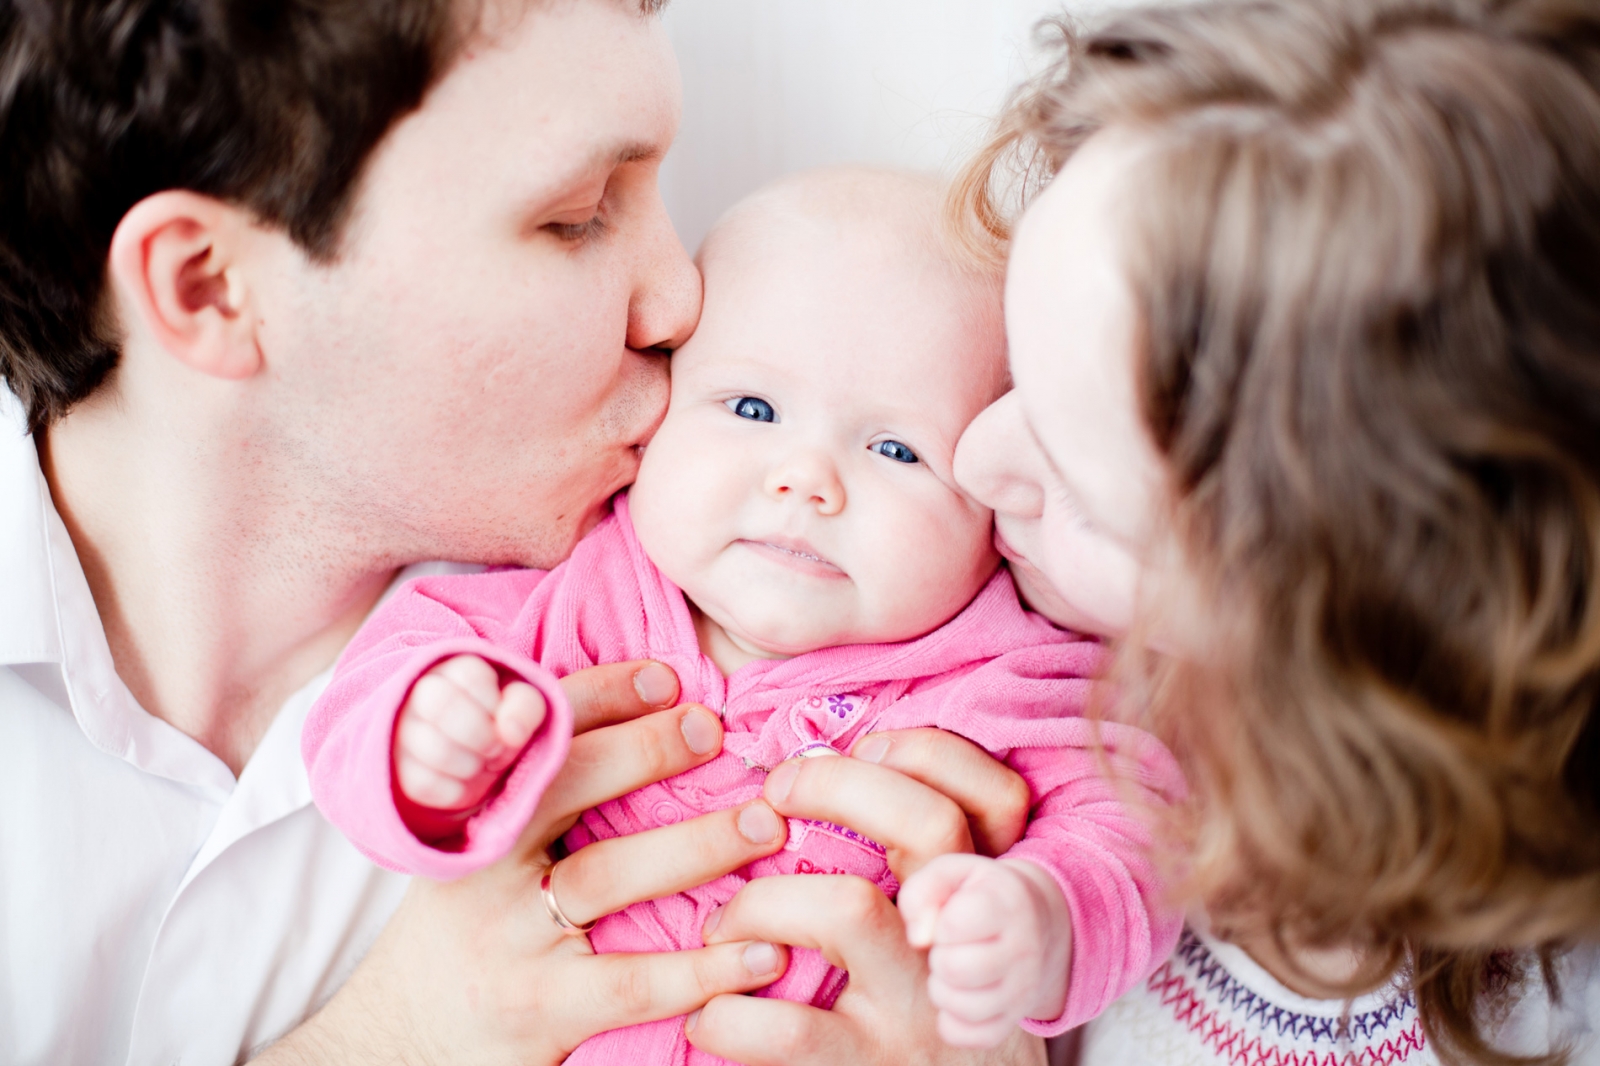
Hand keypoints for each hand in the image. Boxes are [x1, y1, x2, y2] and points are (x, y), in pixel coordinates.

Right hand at [256, 660, 793, 1065]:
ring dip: (696, 845)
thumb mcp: (480, 846)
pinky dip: (703, 968)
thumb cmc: (469, 923)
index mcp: (476, 810)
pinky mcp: (539, 1006)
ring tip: (765, 826)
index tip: (668, 677)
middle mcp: (484, 862)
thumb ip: (536, 790)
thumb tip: (644, 716)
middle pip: (564, 786)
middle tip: (717, 732)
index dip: (600, 696)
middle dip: (646, 749)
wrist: (400, 1037)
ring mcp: (509, 936)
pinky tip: (762, 954)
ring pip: (605, 874)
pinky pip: (632, 981)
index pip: (534, 734)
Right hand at [393, 655, 547, 836]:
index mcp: (453, 669)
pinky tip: (462, 780)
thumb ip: (526, 708)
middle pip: (441, 704)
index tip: (503, 723)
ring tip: (479, 763)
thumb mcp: (524, 707)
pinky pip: (424, 784)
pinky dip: (456, 791)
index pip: (470, 676)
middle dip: (481, 735)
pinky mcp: (396, 769)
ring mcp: (402, 730)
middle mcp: (418, 692)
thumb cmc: (500, 722)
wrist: (476, 758)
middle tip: (494, 747)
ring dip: (472, 765)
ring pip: (435, 749)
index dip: (494, 706)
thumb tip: (510, 732)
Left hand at [686, 728, 1044, 1065]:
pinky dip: (728, 1015)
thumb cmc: (933, 1002)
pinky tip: (709, 1014)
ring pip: (849, 910)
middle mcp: (965, 941)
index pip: (996, 795)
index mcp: (987, 893)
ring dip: (761, 900)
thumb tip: (815, 761)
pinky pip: (791, 1028)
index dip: (928, 753)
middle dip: (840, 784)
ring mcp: (921, 1005)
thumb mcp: (956, 926)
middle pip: (930, 826)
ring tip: (722, 923)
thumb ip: (915, 855)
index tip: (863, 747)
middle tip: (774, 793)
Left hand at [900, 854, 1071, 1046]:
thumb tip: (919, 939)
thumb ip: (921, 893)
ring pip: (965, 1007)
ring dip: (943, 990)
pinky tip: (956, 997)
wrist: (1034, 921)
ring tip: (950, 971)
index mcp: (1008, 903)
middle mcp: (1024, 948)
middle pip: (956, 969)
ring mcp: (1024, 988)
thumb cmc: (978, 894)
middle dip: (938, 958)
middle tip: (946, 949)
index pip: (955, 924)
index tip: (947, 920)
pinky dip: (953, 1022)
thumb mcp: (950, 874)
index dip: (938, 924)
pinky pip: (974, 1036)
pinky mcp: (1015, 1018)